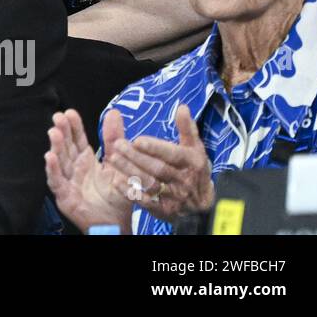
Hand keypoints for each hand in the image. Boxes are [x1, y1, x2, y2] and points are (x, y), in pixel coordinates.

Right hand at [45, 108, 131, 231]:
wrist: (117, 224)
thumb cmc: (116, 195)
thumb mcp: (117, 163)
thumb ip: (114, 139)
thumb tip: (113, 112)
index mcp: (86, 159)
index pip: (77, 139)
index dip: (73, 126)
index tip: (69, 112)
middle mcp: (74, 168)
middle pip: (66, 147)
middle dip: (62, 132)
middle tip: (58, 117)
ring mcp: (68, 181)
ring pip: (60, 161)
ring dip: (56, 147)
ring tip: (54, 132)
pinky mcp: (64, 196)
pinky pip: (57, 181)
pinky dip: (53, 170)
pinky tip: (49, 157)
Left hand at [105, 104, 214, 221]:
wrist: (204, 204)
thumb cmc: (195, 169)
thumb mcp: (195, 148)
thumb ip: (187, 128)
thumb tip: (182, 107)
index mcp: (191, 162)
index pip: (173, 154)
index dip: (155, 147)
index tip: (137, 140)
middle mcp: (183, 180)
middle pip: (158, 169)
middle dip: (137, 157)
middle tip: (117, 145)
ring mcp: (174, 196)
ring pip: (150, 184)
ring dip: (130, 172)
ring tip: (113, 159)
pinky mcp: (164, 210)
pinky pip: (147, 202)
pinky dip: (132, 193)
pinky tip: (117, 182)